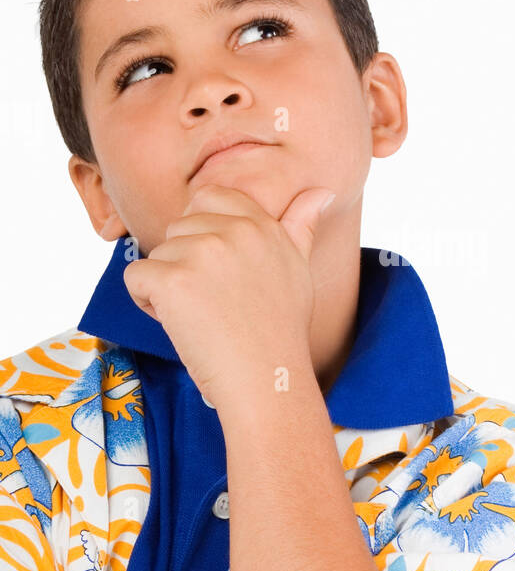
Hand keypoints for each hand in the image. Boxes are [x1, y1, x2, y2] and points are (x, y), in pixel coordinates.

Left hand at [122, 182, 334, 409]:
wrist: (266, 378)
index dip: (201, 233)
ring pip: (158, 254)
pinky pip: (137, 277)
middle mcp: (233, 231)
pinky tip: (179, 324)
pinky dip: (147, 302)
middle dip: (184, 262)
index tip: (217, 272)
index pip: (209, 197)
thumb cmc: (281, 330)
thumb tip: (322, 192)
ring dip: (167, 285)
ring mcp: (202, 253)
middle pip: (179, 228)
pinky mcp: (172, 280)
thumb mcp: (298, 269)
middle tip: (213, 302)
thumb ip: (302, 225)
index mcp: (261, 225)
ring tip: (200, 317)